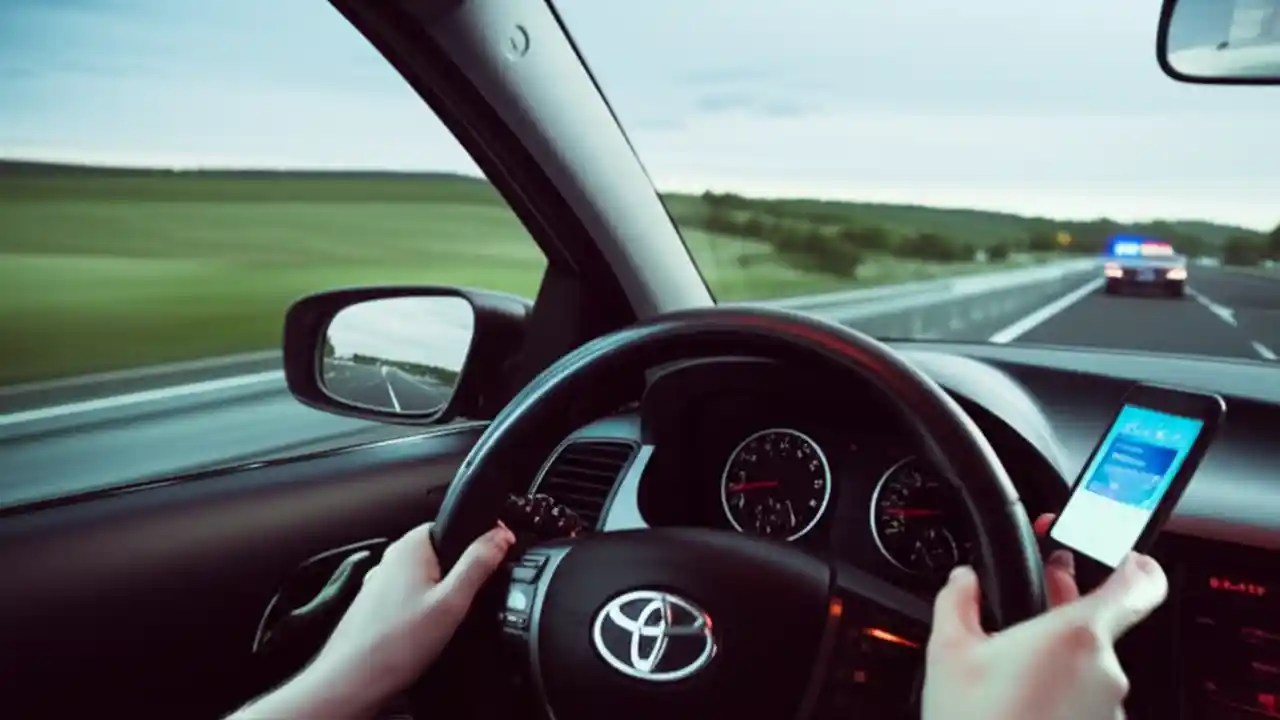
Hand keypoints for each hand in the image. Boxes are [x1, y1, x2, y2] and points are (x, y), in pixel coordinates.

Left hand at [231, 522, 514, 718]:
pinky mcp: (377, 605)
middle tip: (465, 603)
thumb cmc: (395, 644)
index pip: (454, 525)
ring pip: (426, 579)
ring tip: (442, 624)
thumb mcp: (451, 602)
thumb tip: (500, 535)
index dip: (479, 541)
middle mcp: (392, 559)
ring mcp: (381, 582)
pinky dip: (422, 611)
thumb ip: (478, 564)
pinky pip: (411, 599)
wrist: (353, 680)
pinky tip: (424, 633)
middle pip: (442, 554)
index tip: (494, 561)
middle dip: (460, 575)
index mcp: (410, 546)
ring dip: (440, 596)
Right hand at [922, 514, 1167, 719]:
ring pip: (1090, 670)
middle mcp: (1105, 672)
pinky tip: (1020, 704)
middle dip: (1066, 616)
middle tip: (1033, 607)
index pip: (1140, 583)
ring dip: (1060, 663)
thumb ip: (959, 599)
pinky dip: (1060, 699)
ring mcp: (1107, 711)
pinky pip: (1086, 706)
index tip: (1120, 554)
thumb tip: (963, 581)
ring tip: (1012, 672)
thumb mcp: (948, 651)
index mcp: (1077, 635)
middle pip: (1101, 627)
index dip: (1135, 562)